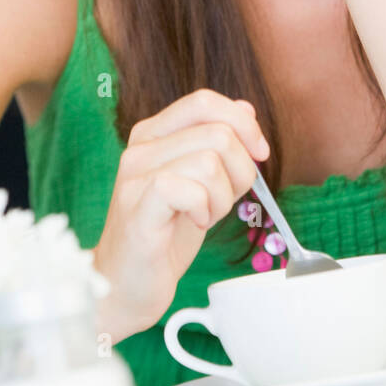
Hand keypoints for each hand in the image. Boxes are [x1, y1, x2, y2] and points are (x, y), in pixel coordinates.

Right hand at [94, 89, 269, 337]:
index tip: (259, 154)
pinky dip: (205, 209)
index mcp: (153, 134)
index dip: (243, 124)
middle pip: (217, 133)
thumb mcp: (201, 182)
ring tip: (205, 216)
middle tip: (224, 200)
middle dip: (240, 170)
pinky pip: (188, 189)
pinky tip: (194, 223)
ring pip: (210, 162)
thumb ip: (217, 145)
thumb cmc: (165, 234)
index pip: (204, 101)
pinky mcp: (137, 208)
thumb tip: (246, 109)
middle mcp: (140, 148)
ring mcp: (134, 177)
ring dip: (223, 197)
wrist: (127, 284)